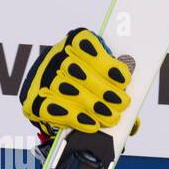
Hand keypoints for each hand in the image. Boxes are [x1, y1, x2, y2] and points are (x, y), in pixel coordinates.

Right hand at [19, 27, 137, 137]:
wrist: (51, 95)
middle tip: (122, 103)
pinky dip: (75, 118)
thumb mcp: (102, 76)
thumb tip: (135, 115)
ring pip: (67, 90)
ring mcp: (42, 79)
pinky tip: (91, 124)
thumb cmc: (86, 83)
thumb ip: (117, 86)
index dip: (104, 61)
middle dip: (104, 89)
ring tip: (111, 117)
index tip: (124, 78)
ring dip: (93, 105)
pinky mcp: (33, 101)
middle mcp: (55, 58)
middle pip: (77, 70)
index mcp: (73, 44)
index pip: (84, 43)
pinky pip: (53, 109)